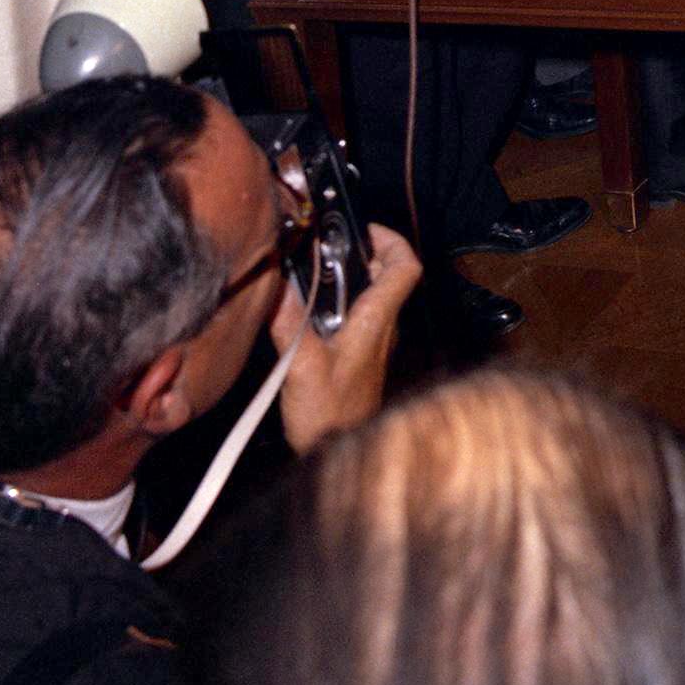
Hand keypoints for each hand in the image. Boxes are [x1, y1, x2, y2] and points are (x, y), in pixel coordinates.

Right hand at [274, 219, 422, 454]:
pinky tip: (308, 313)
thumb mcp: (303, 367)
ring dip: (349, 280)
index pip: (406, 266)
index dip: (391, 239)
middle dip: (362, 253)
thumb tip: (278, 284)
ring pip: (372, 297)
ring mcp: (373, 344)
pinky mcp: (359, 360)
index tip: (362, 228)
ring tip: (312, 272)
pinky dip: (339, 305)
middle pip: (388, 276)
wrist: (337, 456)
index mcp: (377, 321)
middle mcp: (382, 328)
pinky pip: (358, 318)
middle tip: (327, 246)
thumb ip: (290, 324)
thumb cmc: (328, 417)